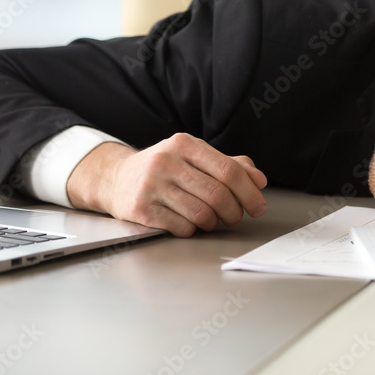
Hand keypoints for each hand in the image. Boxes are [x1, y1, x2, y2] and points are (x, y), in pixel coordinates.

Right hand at [66, 132, 267, 236]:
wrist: (115, 178)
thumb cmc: (165, 168)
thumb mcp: (194, 157)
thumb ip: (229, 164)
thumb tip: (259, 180)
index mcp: (185, 144)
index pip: (228, 169)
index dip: (249, 191)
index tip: (259, 206)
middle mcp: (167, 161)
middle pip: (217, 194)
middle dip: (234, 211)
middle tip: (236, 217)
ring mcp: (151, 185)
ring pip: (201, 213)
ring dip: (214, 222)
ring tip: (211, 220)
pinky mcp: (140, 209)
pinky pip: (181, 227)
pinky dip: (193, 230)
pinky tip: (189, 224)